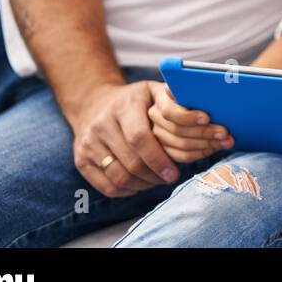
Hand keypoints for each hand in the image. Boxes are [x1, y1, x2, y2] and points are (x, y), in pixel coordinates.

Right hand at [68, 81, 180, 197]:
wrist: (93, 103)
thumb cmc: (133, 100)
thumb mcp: (153, 91)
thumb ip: (174, 102)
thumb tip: (201, 117)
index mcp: (123, 106)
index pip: (139, 138)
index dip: (158, 159)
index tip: (174, 172)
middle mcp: (100, 125)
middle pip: (131, 162)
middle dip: (155, 176)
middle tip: (170, 177)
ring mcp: (87, 144)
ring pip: (119, 177)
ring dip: (144, 185)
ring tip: (158, 180)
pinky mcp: (80, 160)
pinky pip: (107, 186)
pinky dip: (128, 190)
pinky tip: (140, 183)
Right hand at [147, 82, 233, 163]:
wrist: (184, 103)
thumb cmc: (192, 93)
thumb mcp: (192, 88)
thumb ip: (195, 91)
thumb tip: (207, 91)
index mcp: (161, 99)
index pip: (170, 112)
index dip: (188, 117)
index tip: (207, 118)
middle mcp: (155, 118)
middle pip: (178, 130)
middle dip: (204, 132)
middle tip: (224, 133)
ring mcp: (158, 135)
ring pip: (181, 145)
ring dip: (206, 145)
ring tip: (225, 142)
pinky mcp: (164, 149)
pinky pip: (181, 156)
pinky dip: (200, 153)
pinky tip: (214, 148)